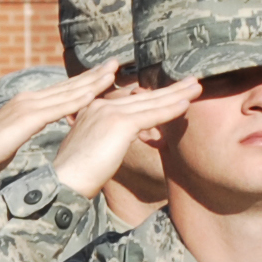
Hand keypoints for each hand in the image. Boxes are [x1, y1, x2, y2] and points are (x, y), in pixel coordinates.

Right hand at [0, 64, 111, 171]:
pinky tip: (94, 96)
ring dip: (92, 82)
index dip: (82, 81)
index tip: (102, 74)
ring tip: (112, 73)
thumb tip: (33, 126)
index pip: (60, 89)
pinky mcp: (29, 117)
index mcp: (26, 103)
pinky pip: (59, 108)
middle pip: (68, 85)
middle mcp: (29, 98)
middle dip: (92, 74)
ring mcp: (29, 105)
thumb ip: (26, 126)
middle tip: (115, 63)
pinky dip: (78, 100)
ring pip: (68, 92)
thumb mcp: (12, 134)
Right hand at [51, 78, 202, 198]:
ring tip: (197, 86)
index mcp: (92, 110)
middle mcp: (100, 106)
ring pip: (150, 102)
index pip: (128, 100)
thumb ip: (106, 137)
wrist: (65, 181)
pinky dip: (171, 109)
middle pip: (142, 96)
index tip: (169, 90)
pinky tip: (187, 103)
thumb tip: (123, 138)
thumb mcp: (91, 148)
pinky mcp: (119, 123)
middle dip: (169, 89)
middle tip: (191, 80)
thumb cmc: (75, 174)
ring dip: (177, 94)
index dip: (150, 94)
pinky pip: (152, 115)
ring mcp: (109, 113)